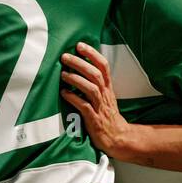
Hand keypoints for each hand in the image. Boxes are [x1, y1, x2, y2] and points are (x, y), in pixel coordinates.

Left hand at [60, 42, 130, 156]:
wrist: (118, 137)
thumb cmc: (107, 115)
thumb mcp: (105, 96)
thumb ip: (95, 82)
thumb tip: (78, 66)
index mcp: (108, 87)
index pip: (103, 66)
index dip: (92, 54)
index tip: (80, 45)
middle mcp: (105, 95)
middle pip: (95, 74)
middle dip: (80, 63)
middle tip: (65, 56)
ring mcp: (100, 107)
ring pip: (91, 88)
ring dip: (76, 80)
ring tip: (63, 74)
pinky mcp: (94, 119)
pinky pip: (84, 107)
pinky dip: (73, 99)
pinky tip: (64, 93)